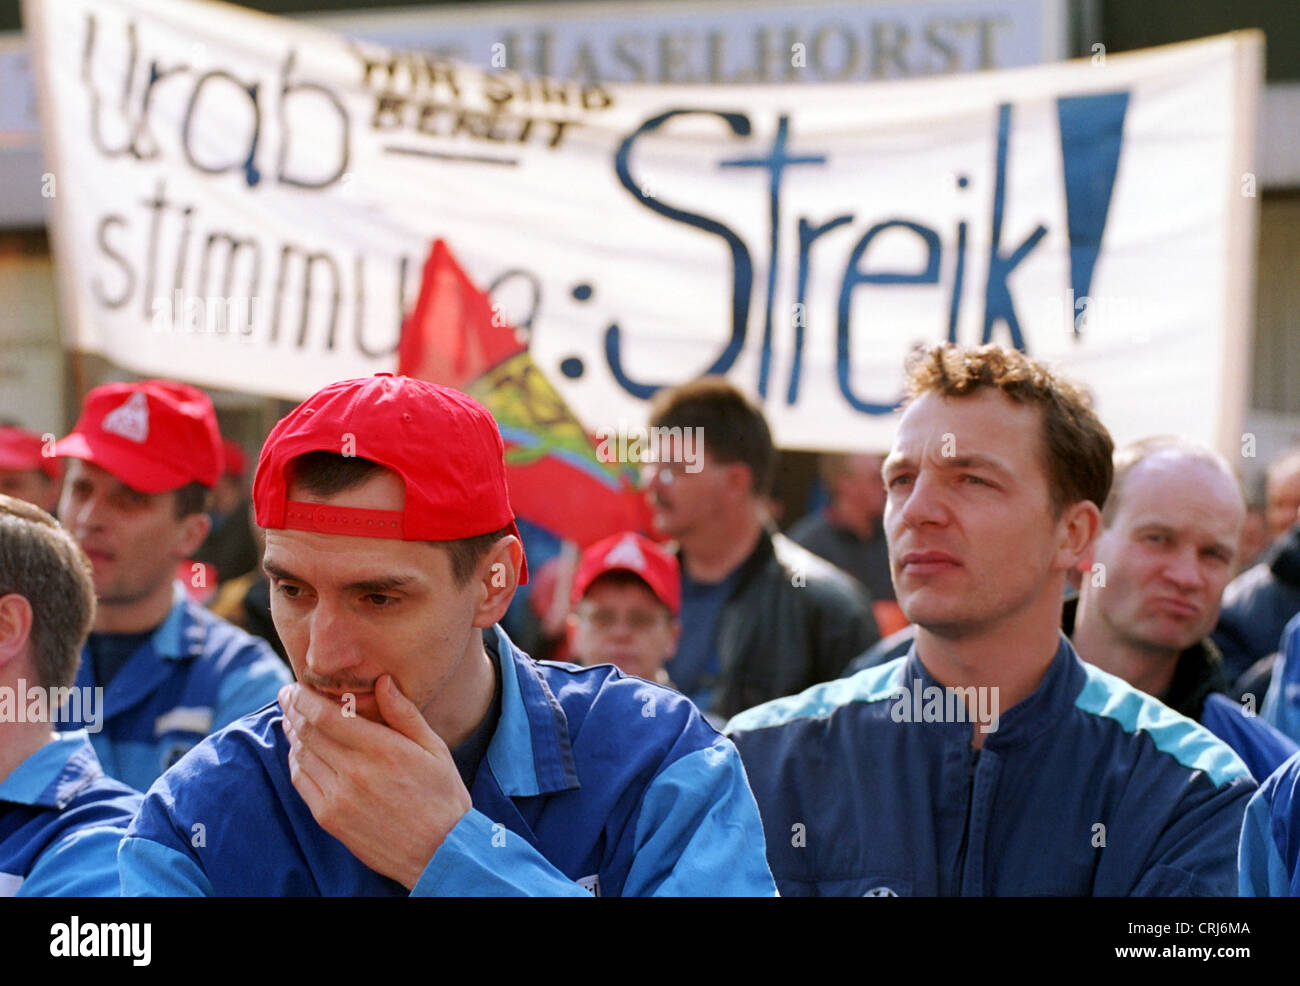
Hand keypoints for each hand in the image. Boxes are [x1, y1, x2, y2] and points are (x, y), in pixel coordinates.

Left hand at [278, 674, 472, 889]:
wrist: (439, 851)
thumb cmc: (442, 795)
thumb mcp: (434, 748)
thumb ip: (404, 713)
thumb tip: (383, 681)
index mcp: (382, 749)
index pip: (327, 715)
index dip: (305, 698)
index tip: (298, 686)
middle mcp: (356, 772)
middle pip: (308, 732)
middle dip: (293, 709)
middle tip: (288, 695)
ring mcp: (339, 798)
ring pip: (301, 755)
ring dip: (292, 733)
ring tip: (292, 718)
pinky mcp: (330, 819)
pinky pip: (302, 782)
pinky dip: (296, 761)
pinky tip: (300, 750)